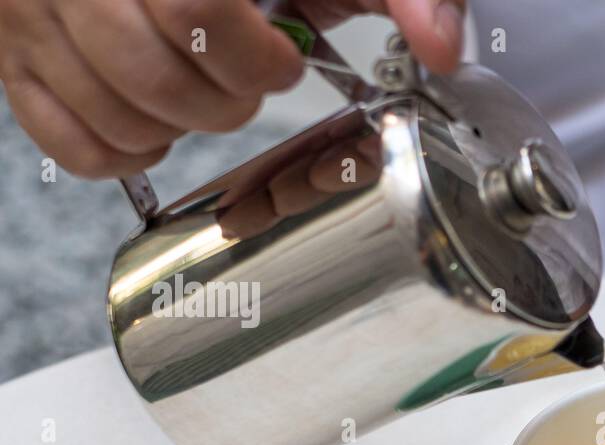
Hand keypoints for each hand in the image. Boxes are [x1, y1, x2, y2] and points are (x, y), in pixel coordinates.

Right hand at [0, 0, 464, 177]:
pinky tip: (153, 124)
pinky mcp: (11, 48)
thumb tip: (443, 47)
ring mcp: (33, 6)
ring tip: (203, 95)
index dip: (252, 58)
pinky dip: (117, 152)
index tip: (282, 61)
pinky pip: (59, 137)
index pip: (194, 7)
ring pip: (105, 107)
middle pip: (148, 67)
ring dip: (176, 128)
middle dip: (221, 100)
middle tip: (246, 83)